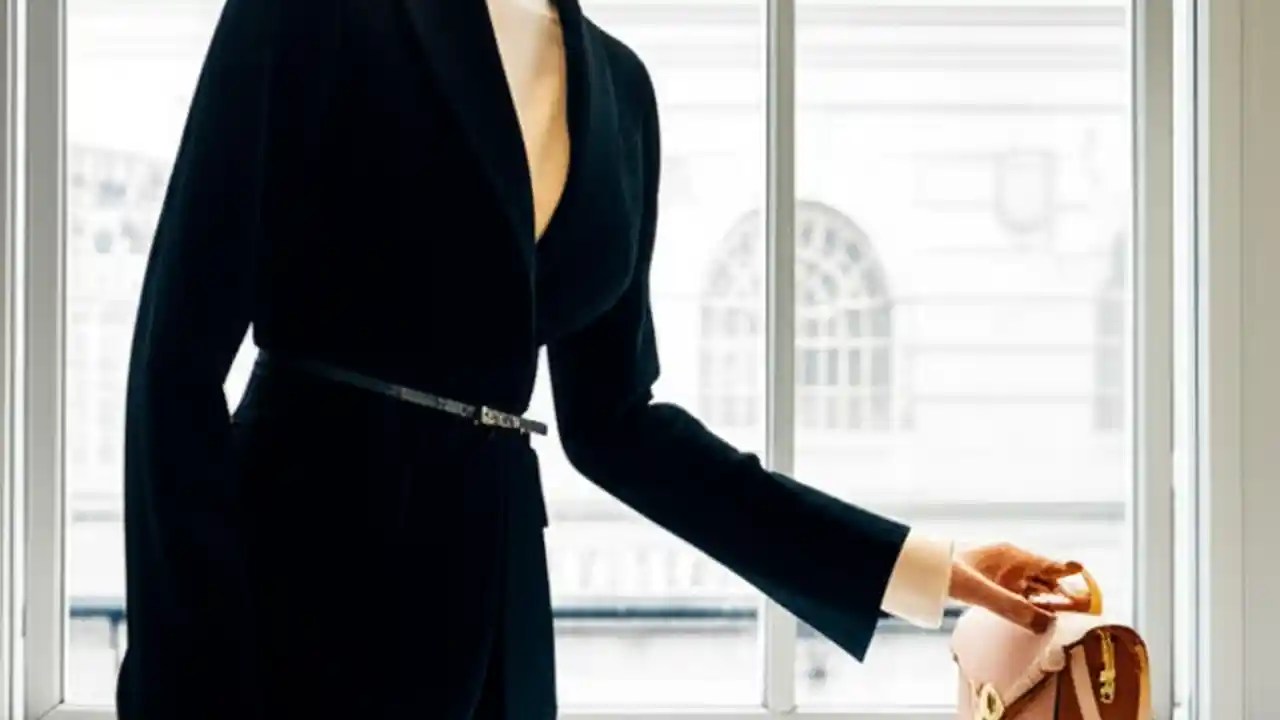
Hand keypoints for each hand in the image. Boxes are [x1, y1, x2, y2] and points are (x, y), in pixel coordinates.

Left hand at [948, 542, 1080, 632]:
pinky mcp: (988, 587)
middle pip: (1042, 578)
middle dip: (1062, 591)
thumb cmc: (946, 571)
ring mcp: (998, 575)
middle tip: (1084, 606)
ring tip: (1066, 614)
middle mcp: (1008, 563)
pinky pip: (1015, 596)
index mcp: (1010, 556)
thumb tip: (1047, 624)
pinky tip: (1035, 615)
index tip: (1086, 575)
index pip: (1047, 564)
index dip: (1067, 571)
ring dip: (1046, 600)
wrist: (918, 569)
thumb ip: (1013, 608)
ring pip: (1030, 588)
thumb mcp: (981, 591)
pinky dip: (1029, 605)